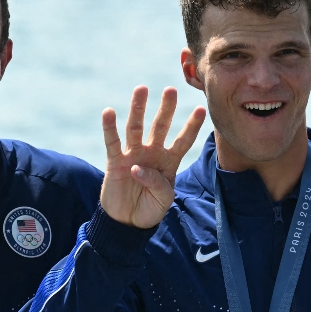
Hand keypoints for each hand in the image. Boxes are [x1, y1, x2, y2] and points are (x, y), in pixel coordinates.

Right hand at [99, 86, 206, 228]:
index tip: (201, 109)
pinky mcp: (115, 162)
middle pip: (159, 126)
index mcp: (169, 161)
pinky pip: (112, 142)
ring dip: (138, 108)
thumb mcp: (164, 200)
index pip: (183, 141)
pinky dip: (110, 128)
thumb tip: (138, 168)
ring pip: (136, 127)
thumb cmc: (150, 209)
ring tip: (141, 89)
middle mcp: (152, 153)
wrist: (128, 222)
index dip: (191, 126)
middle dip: (166, 109)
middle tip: (171, 90)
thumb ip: (157, 184)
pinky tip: (109, 112)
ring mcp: (133, 155)